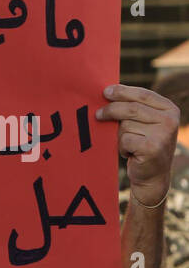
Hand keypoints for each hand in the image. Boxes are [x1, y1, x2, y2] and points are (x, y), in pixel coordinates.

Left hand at [97, 84, 178, 206]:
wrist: (152, 175)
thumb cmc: (143, 145)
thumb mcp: (145, 123)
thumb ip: (134, 109)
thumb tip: (107, 93)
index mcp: (170, 109)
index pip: (143, 94)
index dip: (122, 92)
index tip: (105, 92)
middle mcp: (170, 120)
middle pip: (131, 108)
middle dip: (111, 110)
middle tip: (97, 114)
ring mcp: (163, 134)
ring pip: (125, 126)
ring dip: (120, 136)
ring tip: (129, 144)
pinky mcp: (152, 147)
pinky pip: (125, 140)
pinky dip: (122, 147)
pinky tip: (130, 153)